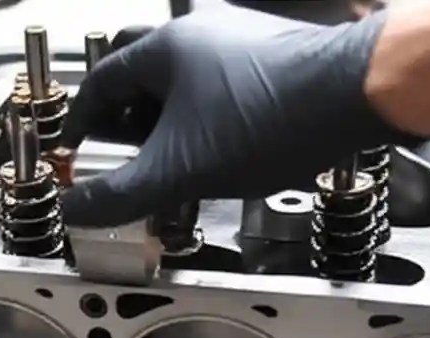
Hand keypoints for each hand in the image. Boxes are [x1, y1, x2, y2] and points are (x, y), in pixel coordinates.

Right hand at [61, 5, 416, 226]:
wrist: (353, 97)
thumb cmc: (271, 117)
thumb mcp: (178, 169)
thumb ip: (121, 192)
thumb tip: (77, 208)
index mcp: (164, 49)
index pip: (100, 82)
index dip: (80, 121)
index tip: (76, 147)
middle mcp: (200, 36)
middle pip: (141, 78)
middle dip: (127, 121)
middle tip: (122, 155)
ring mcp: (239, 44)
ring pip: (185, 86)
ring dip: (169, 125)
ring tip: (171, 164)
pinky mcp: (271, 62)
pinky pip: (221, 91)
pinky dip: (207, 123)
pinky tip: (220, 156)